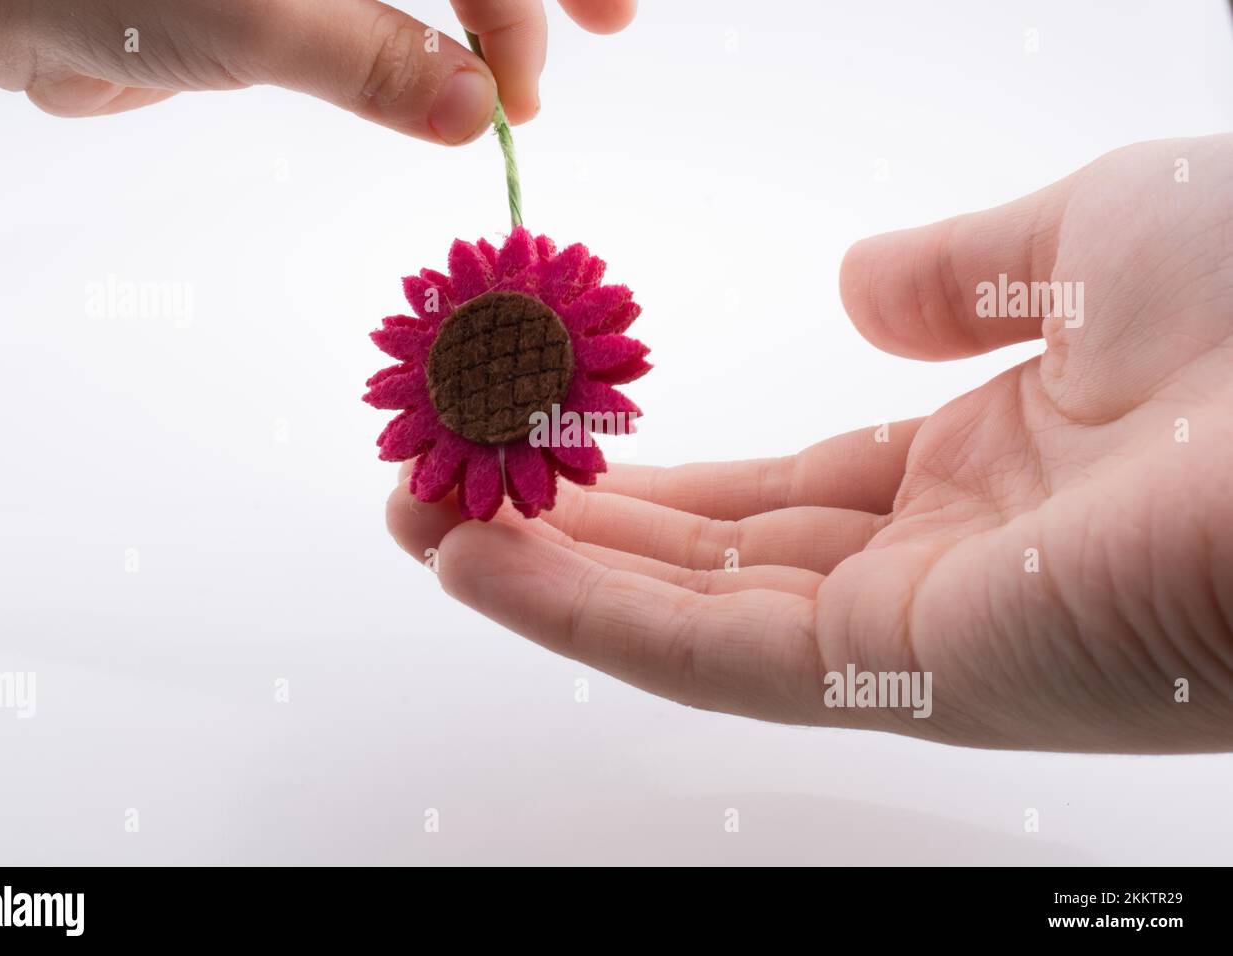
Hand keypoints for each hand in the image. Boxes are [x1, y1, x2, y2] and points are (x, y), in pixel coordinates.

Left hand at [0, 0, 634, 141]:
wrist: (3, 5)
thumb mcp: (260, 19)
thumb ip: (376, 62)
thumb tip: (473, 112)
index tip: (601, 24)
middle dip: (514, 5)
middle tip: (534, 93)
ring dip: (481, 35)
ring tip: (498, 107)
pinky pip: (395, 12)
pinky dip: (434, 49)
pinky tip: (448, 88)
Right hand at [387, 135, 1232, 752]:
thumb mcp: (1092, 240)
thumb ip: (958, 271)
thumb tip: (856, 289)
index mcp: (988, 471)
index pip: (781, 489)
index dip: (658, 464)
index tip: (552, 429)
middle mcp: (942, 565)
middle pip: (714, 559)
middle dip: (571, 522)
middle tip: (440, 475)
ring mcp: (922, 633)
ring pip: (691, 616)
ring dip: (545, 571)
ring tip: (419, 517)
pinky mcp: (913, 675)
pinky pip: (715, 658)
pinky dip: (584, 614)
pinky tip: (473, 563)